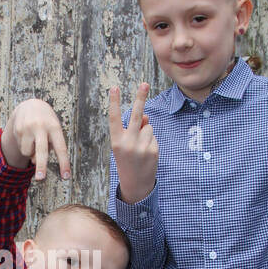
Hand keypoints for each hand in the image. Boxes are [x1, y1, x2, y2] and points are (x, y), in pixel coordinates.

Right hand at [2, 99, 70, 180]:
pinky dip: (25, 147)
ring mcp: (28, 128)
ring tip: (35, 140)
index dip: (64, 163)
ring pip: (29, 153)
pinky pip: (22, 148)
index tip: (66, 177)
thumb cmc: (46, 123)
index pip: (61, 148)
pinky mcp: (18, 130)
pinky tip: (28, 136)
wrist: (30, 105)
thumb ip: (47, 147)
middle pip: (42, 151)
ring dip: (32, 153)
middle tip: (40, 179)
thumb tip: (34, 161)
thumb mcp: (52, 131)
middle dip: (41, 166)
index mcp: (55, 127)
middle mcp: (41, 127)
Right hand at [108, 82, 158, 203]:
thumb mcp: (124, 146)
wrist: (135, 185)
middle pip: (137, 115)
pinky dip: (151, 141)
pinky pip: (153, 136)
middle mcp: (128, 142)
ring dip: (146, 133)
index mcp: (116, 141)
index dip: (114, 102)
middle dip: (140, 97)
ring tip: (140, 148)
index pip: (115, 117)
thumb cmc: (127, 161)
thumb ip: (133, 129)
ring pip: (148, 126)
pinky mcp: (153, 149)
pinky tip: (146, 153)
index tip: (114, 87)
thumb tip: (147, 115)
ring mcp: (141, 146)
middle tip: (144, 84)